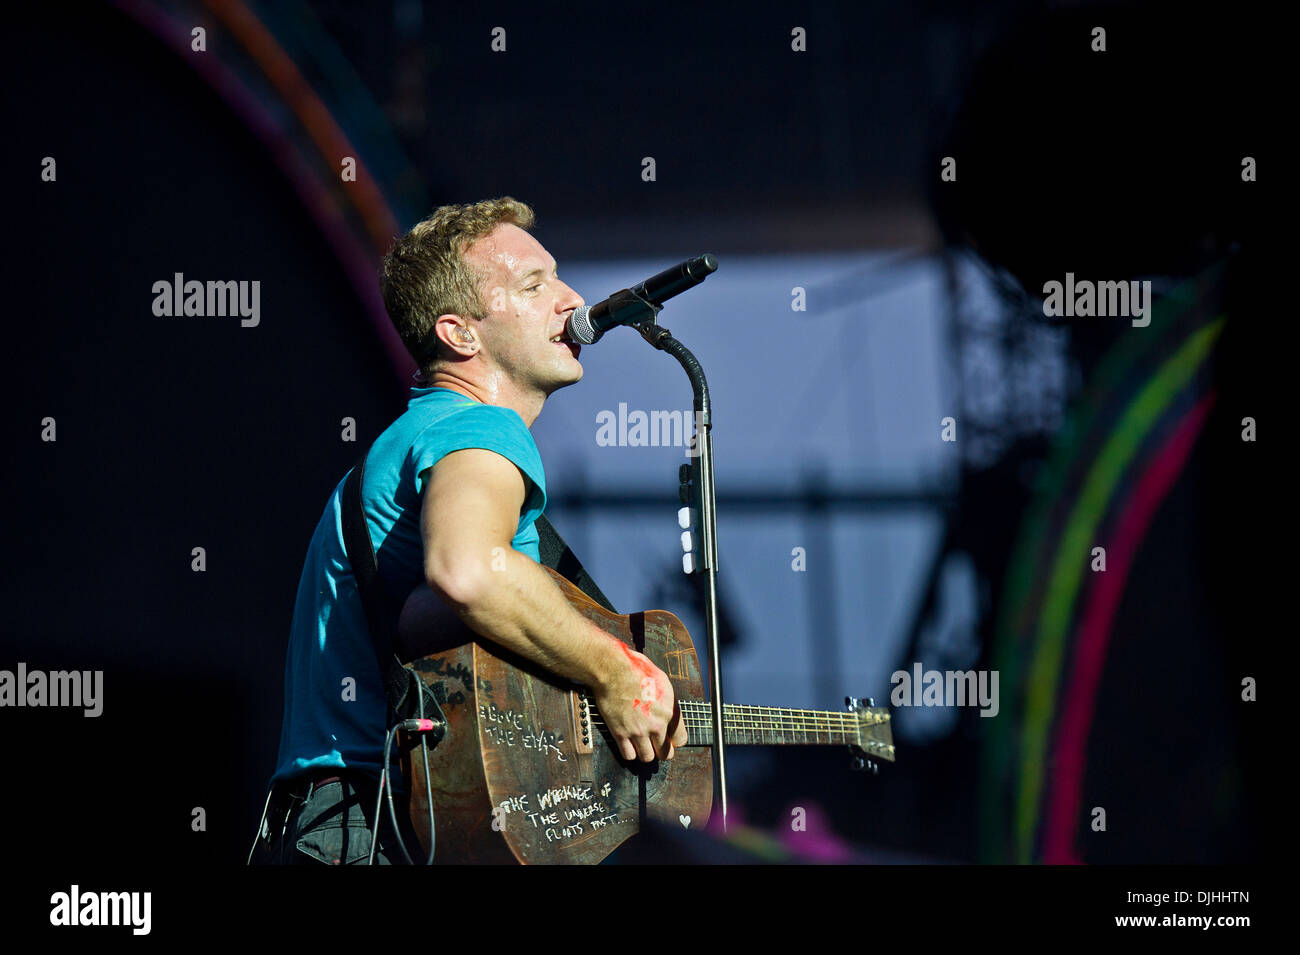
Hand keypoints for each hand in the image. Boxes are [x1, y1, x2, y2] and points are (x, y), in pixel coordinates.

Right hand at [592, 643, 688, 761]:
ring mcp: (638, 731)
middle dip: (662, 750)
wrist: (614, 671)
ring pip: (647, 757)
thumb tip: (669, 710)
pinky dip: (629, 752)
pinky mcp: (620, 733)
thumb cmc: (637, 670)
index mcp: (669, 712)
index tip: (670, 739)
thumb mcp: (663, 682)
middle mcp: (656, 724)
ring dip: (645, 753)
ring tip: (642, 745)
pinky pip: (628, 755)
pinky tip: (629, 744)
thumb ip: (668, 701)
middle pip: (665, 753)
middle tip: (656, 745)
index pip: (680, 739)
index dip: (675, 741)